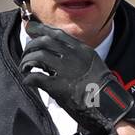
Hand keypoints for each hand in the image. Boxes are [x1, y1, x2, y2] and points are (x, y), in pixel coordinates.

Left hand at [19, 18, 134, 134]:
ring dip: (27, 61)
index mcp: (83, 50)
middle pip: (45, 42)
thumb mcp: (93, 65)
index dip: (41, 29)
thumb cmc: (102, 90)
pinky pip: (37, 77)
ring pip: (38, 56)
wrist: (110, 107)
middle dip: (31, 46)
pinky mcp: (59, 86)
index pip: (58, 34)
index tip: (30, 28)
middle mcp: (74, 57)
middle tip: (26, 54)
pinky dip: (29, 78)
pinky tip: (28, 81)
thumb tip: (59, 57)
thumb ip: (78, 58)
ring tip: (25, 68)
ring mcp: (66, 71)